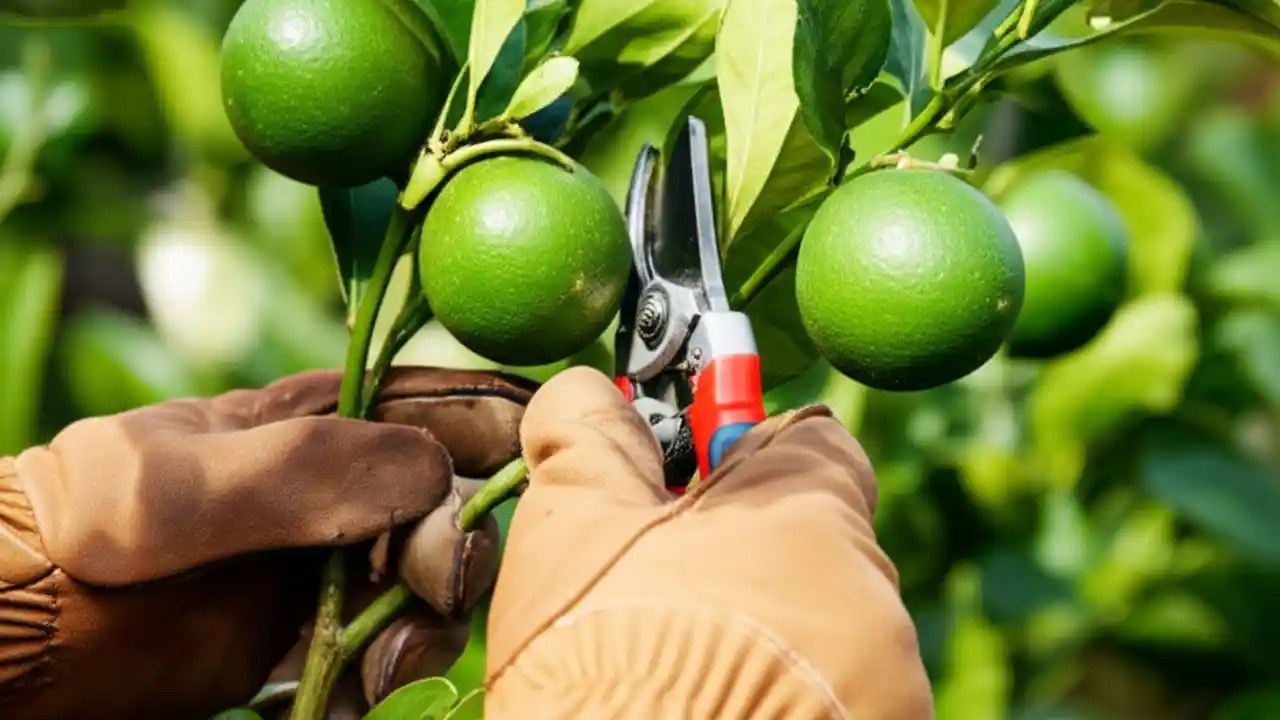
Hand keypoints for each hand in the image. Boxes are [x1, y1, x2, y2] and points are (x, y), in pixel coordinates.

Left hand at [0, 367, 534, 719]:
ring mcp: (331, 565)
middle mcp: (341, 488)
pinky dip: (385, 677)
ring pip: (432, 588)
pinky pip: (386, 651)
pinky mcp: (313, 635)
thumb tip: (433, 474)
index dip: (498, 426)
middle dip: (460, 548)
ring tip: (374, 667)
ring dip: (426, 628)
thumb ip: (305, 471)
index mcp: (318, 422)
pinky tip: (344, 695)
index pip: (437, 403)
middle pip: (455, 505)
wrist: (19, 631)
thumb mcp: (175, 487)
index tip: (533, 468)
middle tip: (427, 591)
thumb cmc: (77, 528)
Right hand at [483, 367, 932, 719]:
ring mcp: (888, 684)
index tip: (690, 471)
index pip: (808, 437)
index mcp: (808, 511)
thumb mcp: (571, 529)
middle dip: (747, 550)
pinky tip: (717, 710)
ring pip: (825, 624)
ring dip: (769, 629)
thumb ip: (590, 437)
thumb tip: (585, 394)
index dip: (740, 448)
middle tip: (665, 585)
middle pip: (815, 537)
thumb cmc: (599, 664)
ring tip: (684, 668)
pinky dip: (791, 696)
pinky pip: (837, 694)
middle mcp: (871, 593)